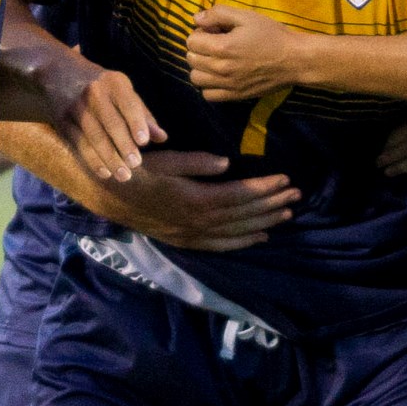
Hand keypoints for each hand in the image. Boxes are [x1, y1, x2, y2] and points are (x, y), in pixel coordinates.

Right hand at [56, 66, 162, 181]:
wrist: (60, 72)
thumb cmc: (103, 87)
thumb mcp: (124, 92)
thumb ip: (143, 115)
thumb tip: (162, 138)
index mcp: (115, 82)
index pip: (128, 104)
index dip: (136, 123)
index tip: (144, 143)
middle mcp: (94, 92)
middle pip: (111, 123)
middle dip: (124, 145)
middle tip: (136, 165)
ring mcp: (76, 106)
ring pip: (94, 136)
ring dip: (109, 158)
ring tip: (124, 176)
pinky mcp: (62, 120)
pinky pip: (79, 143)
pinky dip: (92, 160)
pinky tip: (104, 172)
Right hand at [73, 150, 299, 251]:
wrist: (110, 197)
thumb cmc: (138, 171)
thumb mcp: (166, 159)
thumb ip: (196, 162)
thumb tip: (227, 164)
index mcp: (196, 199)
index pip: (240, 195)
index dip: (264, 188)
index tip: (285, 179)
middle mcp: (198, 222)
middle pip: (244, 214)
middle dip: (272, 204)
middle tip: (296, 194)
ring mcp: (193, 234)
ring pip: (237, 232)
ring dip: (264, 223)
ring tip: (287, 213)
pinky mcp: (186, 241)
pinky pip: (221, 246)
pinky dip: (243, 243)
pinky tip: (260, 238)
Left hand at [188, 6, 305, 102]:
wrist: (295, 60)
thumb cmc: (272, 35)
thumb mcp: (247, 16)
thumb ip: (218, 14)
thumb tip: (196, 19)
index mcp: (222, 47)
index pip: (191, 42)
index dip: (200, 33)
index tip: (214, 31)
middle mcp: (221, 69)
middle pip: (191, 59)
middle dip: (199, 48)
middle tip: (216, 44)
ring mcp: (227, 85)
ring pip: (196, 78)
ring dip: (201, 67)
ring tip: (215, 60)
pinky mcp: (235, 96)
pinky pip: (208, 95)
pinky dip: (208, 85)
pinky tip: (219, 76)